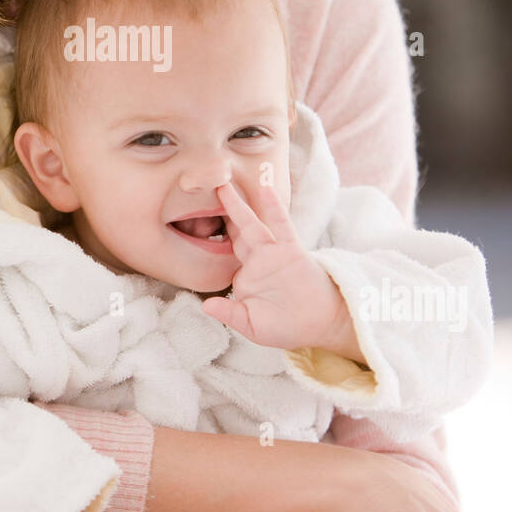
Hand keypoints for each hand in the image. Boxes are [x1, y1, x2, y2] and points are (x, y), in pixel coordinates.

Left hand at [200, 181, 363, 359]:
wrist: (321, 325)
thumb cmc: (287, 327)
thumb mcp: (253, 325)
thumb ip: (230, 314)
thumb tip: (205, 306)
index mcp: (245, 277)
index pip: (223, 256)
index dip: (209, 239)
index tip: (189, 219)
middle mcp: (256, 261)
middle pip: (234, 232)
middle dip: (221, 213)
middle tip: (207, 189)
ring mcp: (273, 253)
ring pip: (252, 224)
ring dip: (238, 205)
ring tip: (225, 184)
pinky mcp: (291, 250)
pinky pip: (280, 225)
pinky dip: (273, 207)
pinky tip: (265, 188)